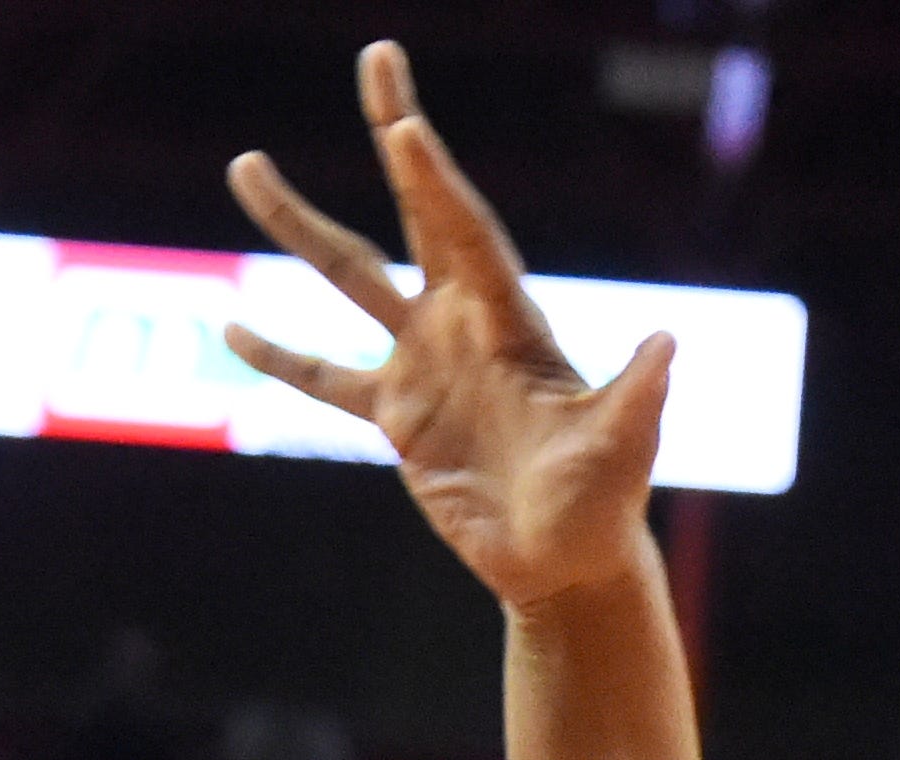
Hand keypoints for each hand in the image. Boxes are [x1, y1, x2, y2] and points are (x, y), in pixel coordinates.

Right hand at [225, 41, 675, 612]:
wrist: (568, 561)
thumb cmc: (604, 501)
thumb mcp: (623, 444)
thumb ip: (637, 393)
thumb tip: (667, 342)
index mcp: (512, 320)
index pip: (466, 234)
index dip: (434, 182)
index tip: (404, 123)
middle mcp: (463, 324)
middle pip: (417, 212)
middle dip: (398, 136)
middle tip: (379, 57)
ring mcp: (424, 364)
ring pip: (349, 277)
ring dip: (297, 223)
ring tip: (246, 165)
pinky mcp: (397, 416)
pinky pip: (325, 378)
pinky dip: (280, 358)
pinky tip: (232, 329)